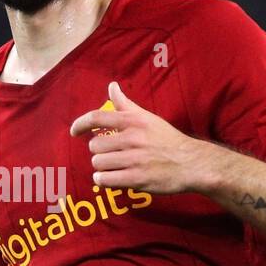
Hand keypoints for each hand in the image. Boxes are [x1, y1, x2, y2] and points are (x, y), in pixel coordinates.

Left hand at [68, 81, 216, 194]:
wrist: (191, 163)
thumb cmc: (167, 140)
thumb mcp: (148, 118)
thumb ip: (126, 104)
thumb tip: (112, 86)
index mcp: (134, 121)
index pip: (97, 117)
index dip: (80, 124)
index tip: (74, 131)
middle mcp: (133, 138)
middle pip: (95, 146)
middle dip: (99, 152)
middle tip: (110, 154)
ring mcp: (134, 160)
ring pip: (98, 163)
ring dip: (101, 167)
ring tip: (111, 167)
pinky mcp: (137, 179)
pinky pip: (105, 180)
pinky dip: (104, 180)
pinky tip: (111, 178)